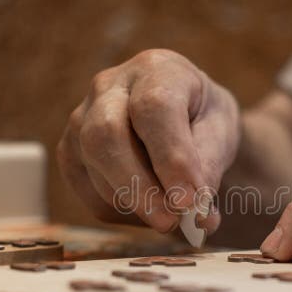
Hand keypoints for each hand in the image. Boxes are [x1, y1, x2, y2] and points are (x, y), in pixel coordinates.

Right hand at [58, 49, 239, 232]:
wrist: (184, 118)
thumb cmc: (204, 120)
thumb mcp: (221, 132)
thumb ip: (209, 165)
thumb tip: (195, 212)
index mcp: (157, 69)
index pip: (155, 108)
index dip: (171, 158)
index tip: (189, 200)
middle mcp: (109, 86)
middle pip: (106, 134)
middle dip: (139, 187)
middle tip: (170, 222)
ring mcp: (82, 117)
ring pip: (94, 167)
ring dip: (136, 204)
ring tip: (174, 216)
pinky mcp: (71, 152)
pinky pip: (89, 193)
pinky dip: (123, 212)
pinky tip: (151, 209)